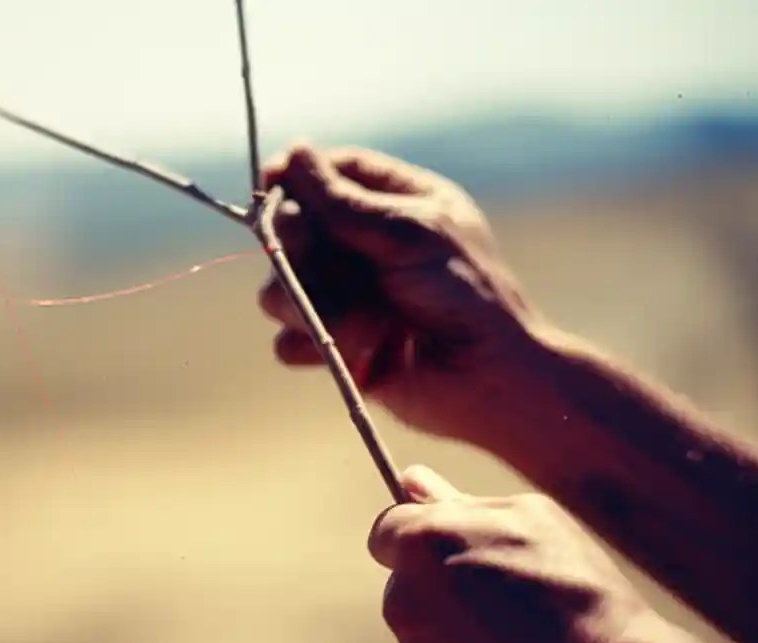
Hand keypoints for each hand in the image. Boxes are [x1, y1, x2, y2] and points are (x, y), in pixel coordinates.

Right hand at [258, 144, 542, 440]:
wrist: (487, 379)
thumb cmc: (463, 294)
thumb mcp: (405, 233)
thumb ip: (341, 200)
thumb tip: (295, 150)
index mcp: (398, 204)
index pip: (333, 173)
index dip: (297, 176)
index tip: (271, 182)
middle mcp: (366, 247)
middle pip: (292, 228)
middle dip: (298, 245)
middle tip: (322, 258)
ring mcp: (347, 297)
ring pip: (280, 287)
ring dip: (308, 302)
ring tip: (358, 318)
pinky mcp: (336, 345)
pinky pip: (287, 341)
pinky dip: (313, 345)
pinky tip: (356, 350)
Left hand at [370, 466, 660, 642]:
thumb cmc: (575, 588)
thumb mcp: (531, 519)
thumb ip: (459, 500)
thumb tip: (411, 481)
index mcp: (419, 545)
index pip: (386, 532)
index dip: (420, 539)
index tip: (451, 549)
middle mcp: (402, 603)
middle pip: (405, 588)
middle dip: (439, 589)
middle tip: (501, 598)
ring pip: (424, 638)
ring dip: (456, 636)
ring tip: (517, 641)